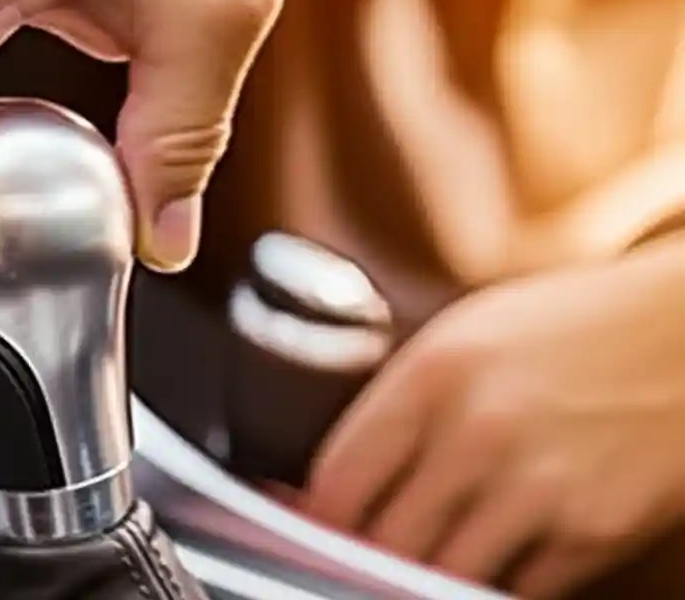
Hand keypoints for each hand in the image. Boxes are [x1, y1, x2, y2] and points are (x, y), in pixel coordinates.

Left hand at [305, 239, 684, 598]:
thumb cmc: (571, 328)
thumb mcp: (467, 338)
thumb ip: (402, 405)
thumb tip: (334, 478)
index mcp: (433, 376)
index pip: (338, 477)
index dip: (311, 518)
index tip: (308, 529)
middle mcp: (478, 434)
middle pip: (380, 539)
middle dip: (359, 556)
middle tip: (357, 555)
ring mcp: (538, 489)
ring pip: (438, 577)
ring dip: (419, 578)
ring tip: (418, 561)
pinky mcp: (593, 532)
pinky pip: (512, 592)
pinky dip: (489, 586)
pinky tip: (484, 562)